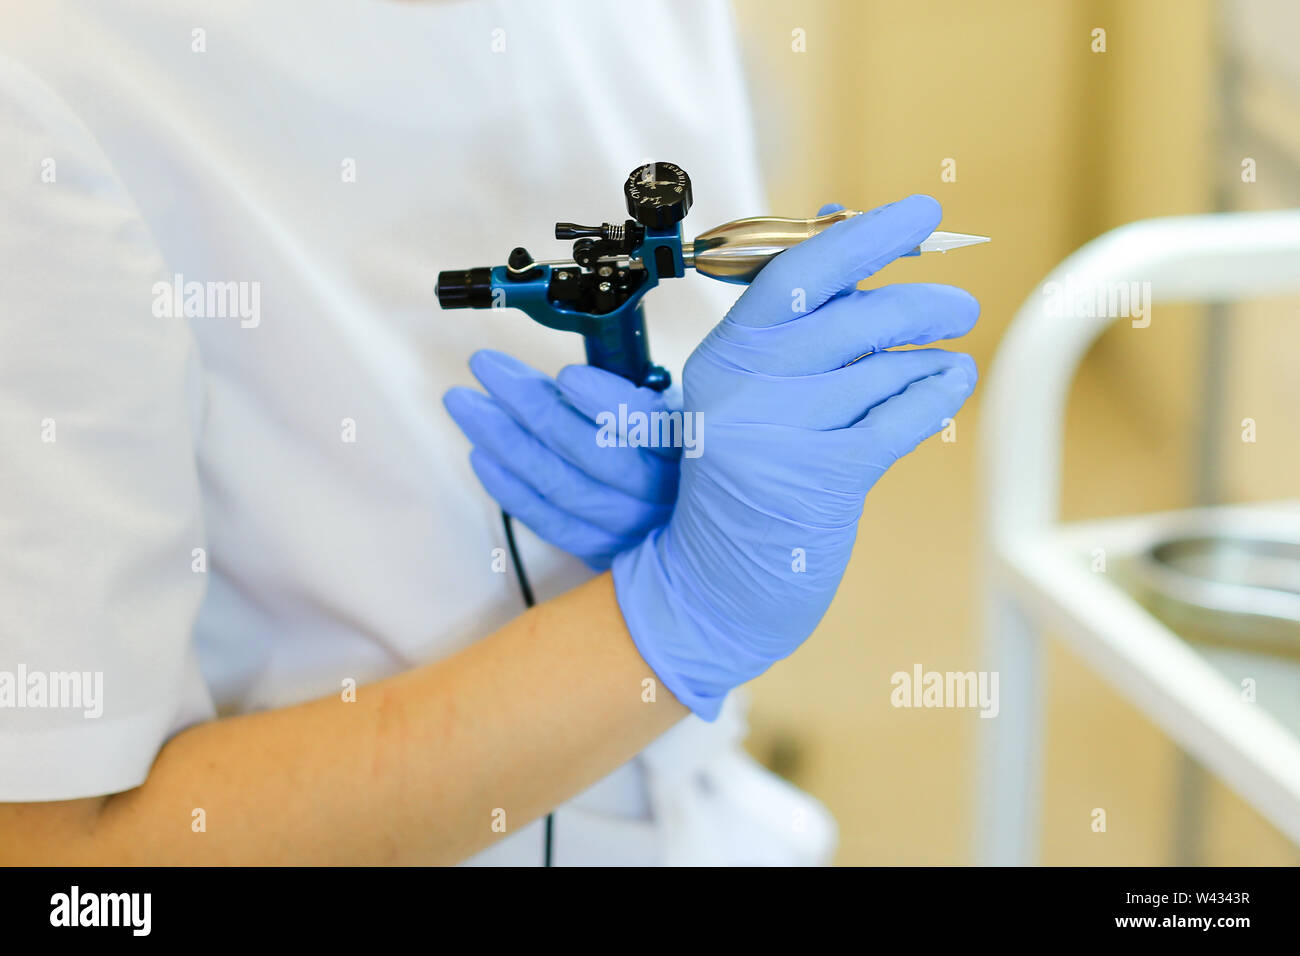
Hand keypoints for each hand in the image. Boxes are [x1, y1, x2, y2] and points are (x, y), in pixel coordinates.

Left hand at [444, 350, 679, 569]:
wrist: (695, 521)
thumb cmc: (674, 446)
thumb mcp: (676, 405)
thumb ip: (633, 385)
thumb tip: (568, 369)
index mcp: (688, 445)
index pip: (651, 426)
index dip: (607, 402)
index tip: (567, 376)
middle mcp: (661, 492)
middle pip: (589, 452)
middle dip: (529, 404)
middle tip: (485, 366)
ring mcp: (630, 527)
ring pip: (559, 484)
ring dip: (503, 439)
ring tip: (465, 403)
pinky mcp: (602, 549)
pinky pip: (549, 521)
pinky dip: (510, 488)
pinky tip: (480, 455)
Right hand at [612, 195, 979, 718]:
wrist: (712, 583)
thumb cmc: (738, 481)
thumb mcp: (745, 397)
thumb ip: (790, 329)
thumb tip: (847, 239)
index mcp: (723, 357)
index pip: (796, 274)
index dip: (864, 236)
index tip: (919, 213)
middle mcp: (745, 387)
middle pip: (853, 316)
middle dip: (920, 303)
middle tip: (958, 307)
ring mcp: (782, 432)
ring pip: (884, 367)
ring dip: (929, 356)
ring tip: (948, 356)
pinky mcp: (822, 478)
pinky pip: (900, 417)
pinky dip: (934, 394)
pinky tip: (948, 382)